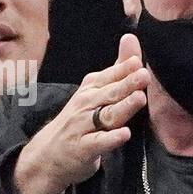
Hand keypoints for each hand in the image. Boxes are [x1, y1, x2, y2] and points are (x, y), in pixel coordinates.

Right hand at [14, 34, 149, 193]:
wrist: (48, 155)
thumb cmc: (79, 121)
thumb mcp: (95, 93)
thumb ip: (117, 70)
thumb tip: (131, 38)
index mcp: (91, 90)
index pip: (109, 77)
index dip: (124, 70)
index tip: (138, 62)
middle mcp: (86, 105)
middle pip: (110, 94)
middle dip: (127, 84)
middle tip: (144, 75)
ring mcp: (83, 127)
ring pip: (106, 116)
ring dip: (123, 107)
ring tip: (140, 98)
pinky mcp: (84, 149)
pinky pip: (99, 142)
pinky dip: (111, 138)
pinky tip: (125, 134)